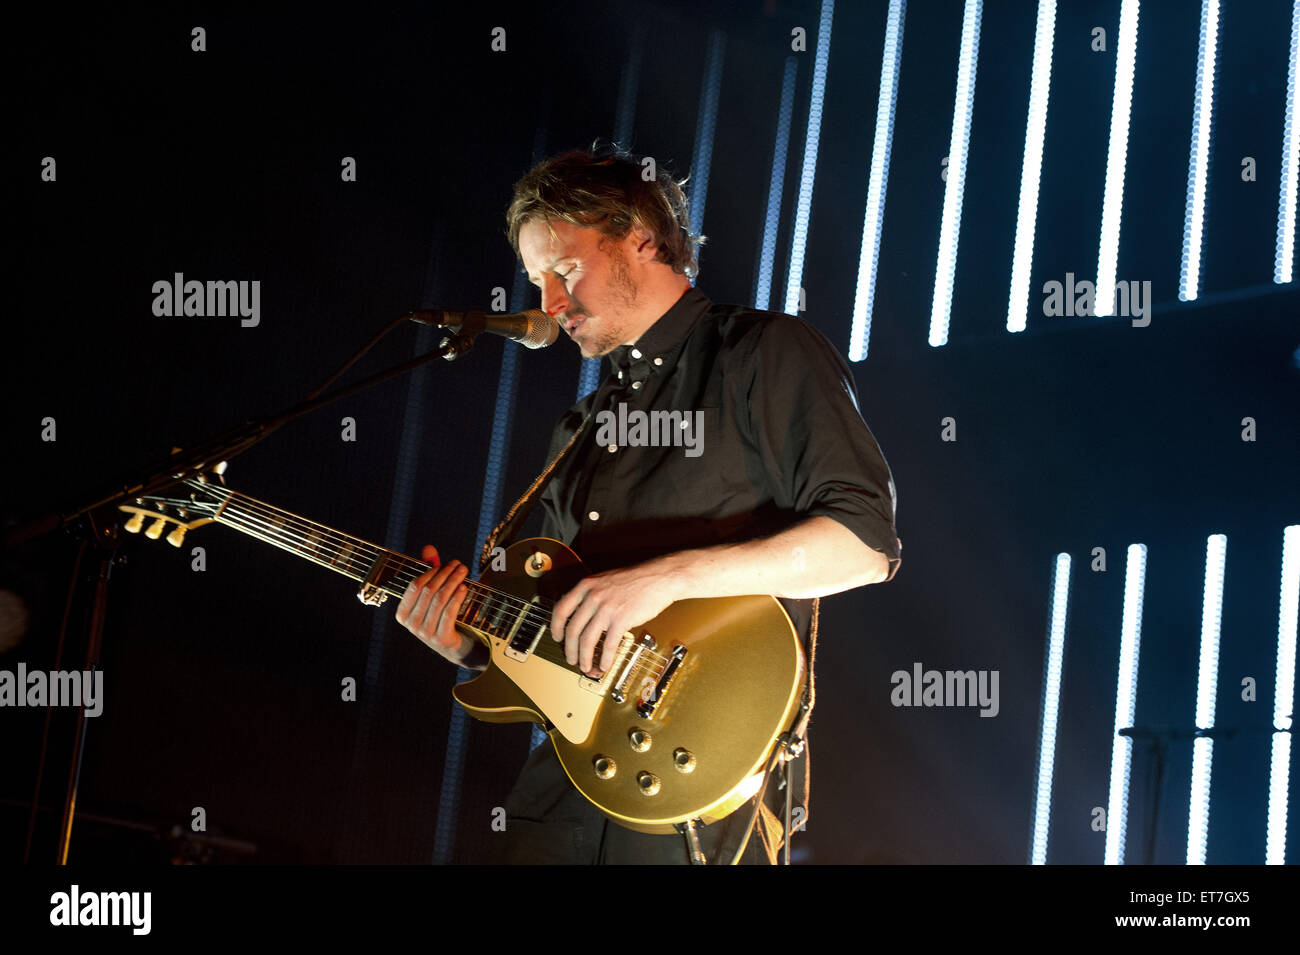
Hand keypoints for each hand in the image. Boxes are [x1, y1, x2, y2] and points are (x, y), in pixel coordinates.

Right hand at [396, 545, 471, 662]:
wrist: (453, 646)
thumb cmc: (440, 616)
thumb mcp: (432, 595)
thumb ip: (429, 572)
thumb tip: (428, 548)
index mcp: (402, 613)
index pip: (414, 586)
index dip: (430, 572)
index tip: (444, 563)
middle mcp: (411, 624)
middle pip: (429, 591)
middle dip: (445, 574)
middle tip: (459, 564)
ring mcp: (425, 633)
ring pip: (439, 600)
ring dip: (453, 582)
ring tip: (463, 572)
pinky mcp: (440, 639)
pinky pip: (449, 613)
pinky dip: (457, 598)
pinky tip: (464, 587)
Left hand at [550, 557, 684, 676]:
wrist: (659, 577)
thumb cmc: (636, 579)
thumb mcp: (605, 580)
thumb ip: (590, 594)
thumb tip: (580, 615)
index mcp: (586, 586)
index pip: (561, 609)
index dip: (556, 627)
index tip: (557, 637)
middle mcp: (593, 597)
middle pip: (572, 630)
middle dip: (570, 649)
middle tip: (571, 659)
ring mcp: (607, 608)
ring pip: (587, 640)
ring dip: (584, 658)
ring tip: (585, 667)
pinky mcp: (622, 619)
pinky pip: (608, 645)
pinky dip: (605, 659)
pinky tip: (605, 665)